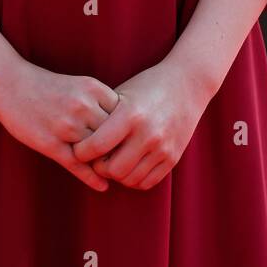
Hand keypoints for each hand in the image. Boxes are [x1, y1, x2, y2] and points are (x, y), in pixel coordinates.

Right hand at [0, 58, 119, 192]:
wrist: (10, 83)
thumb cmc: (46, 86)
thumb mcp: (79, 85)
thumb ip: (100, 103)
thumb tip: (124, 125)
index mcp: (93, 89)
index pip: (124, 116)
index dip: (128, 130)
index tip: (131, 140)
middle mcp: (82, 107)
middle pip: (114, 135)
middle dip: (119, 149)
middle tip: (127, 162)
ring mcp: (66, 126)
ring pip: (97, 153)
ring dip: (105, 164)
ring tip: (114, 174)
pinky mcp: (51, 144)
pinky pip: (77, 165)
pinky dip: (92, 178)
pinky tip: (101, 186)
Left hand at [71, 60, 209, 190]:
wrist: (187, 84)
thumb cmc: (147, 86)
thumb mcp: (122, 94)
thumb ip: (103, 118)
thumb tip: (79, 141)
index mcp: (130, 115)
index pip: (96, 146)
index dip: (81, 151)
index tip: (79, 147)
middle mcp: (148, 134)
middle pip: (112, 170)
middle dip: (99, 167)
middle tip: (96, 158)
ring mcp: (162, 148)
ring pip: (129, 179)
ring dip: (117, 175)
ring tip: (112, 161)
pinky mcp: (172, 158)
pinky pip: (147, 182)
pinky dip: (134, 178)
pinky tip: (129, 165)